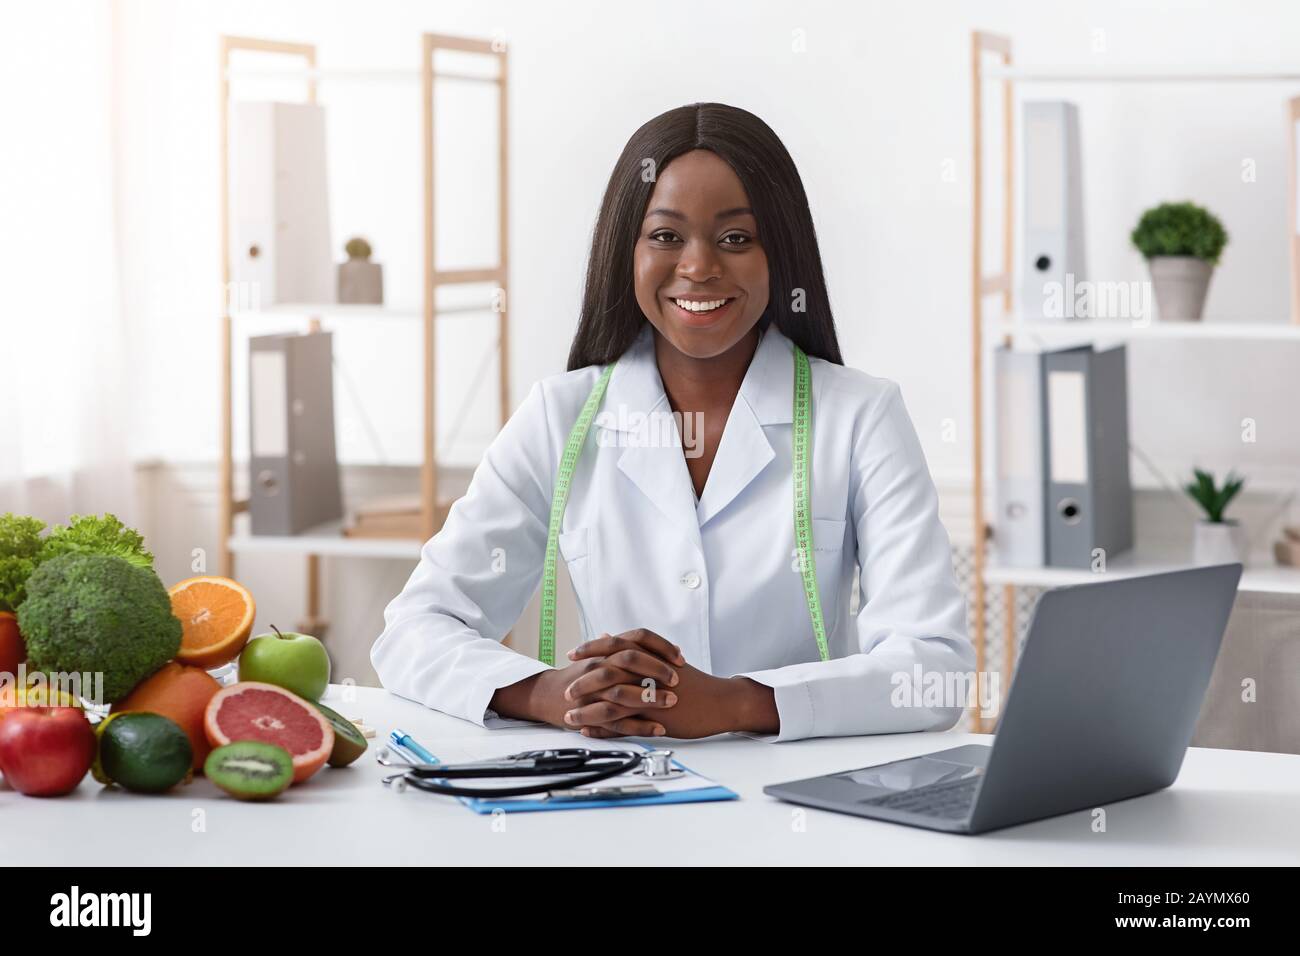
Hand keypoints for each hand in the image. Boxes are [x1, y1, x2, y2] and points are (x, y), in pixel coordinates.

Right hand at [489, 629, 682, 734]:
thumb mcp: (601, 656)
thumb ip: (625, 648)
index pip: (638, 638)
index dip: (661, 646)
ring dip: (651, 697)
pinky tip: (660, 729)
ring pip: (625, 691)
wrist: (549, 694)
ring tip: (672, 702)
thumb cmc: (580, 675)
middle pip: (632, 660)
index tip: (679, 657)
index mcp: (606, 650)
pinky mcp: (593, 714)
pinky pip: (620, 721)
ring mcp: (595, 690)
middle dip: (657, 669)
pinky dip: (642, 726)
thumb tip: (652, 643)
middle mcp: (600, 665)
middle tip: (677, 679)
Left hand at [568, 630, 778, 738]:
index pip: (614, 646)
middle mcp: (648, 672)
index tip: (572, 654)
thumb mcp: (665, 659)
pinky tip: (588, 732)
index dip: (591, 649)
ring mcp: (651, 696)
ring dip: (587, 710)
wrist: (721, 701)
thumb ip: (637, 648)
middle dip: (583, 681)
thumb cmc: (694, 682)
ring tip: (569, 718)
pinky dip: (603, 728)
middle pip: (607, 672)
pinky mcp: (655, 717)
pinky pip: (623, 724)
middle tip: (566, 690)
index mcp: (650, 655)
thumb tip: (610, 635)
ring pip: (611, 701)